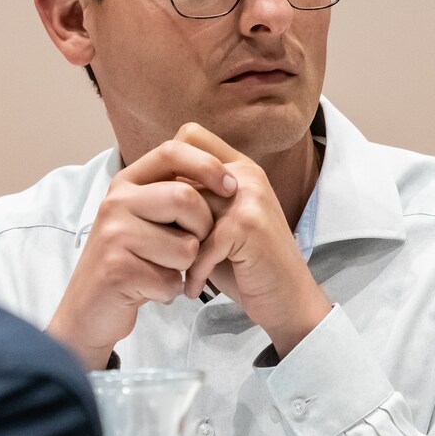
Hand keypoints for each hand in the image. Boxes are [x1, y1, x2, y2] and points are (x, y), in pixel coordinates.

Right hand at [47, 141, 237, 369]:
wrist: (91, 307)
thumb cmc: (132, 259)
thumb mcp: (147, 217)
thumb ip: (174, 192)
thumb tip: (228, 175)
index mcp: (126, 183)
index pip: (172, 152)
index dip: (207, 165)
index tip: (231, 187)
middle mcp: (115, 201)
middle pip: (186, 198)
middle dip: (204, 228)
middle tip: (192, 248)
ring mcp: (113, 234)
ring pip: (186, 246)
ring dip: (187, 267)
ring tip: (162, 270)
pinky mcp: (117, 269)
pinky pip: (172, 280)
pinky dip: (170, 291)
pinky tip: (149, 290)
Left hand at [175, 124, 331, 357]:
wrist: (288, 299)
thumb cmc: (248, 264)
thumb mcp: (220, 224)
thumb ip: (195, 202)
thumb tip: (146, 191)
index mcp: (240, 168)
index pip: (190, 136)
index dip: (168, 166)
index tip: (164, 206)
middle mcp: (246, 175)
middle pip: (181, 175)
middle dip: (167, 216)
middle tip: (163, 248)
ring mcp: (249, 198)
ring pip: (186, 209)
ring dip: (176, 246)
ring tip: (175, 270)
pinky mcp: (247, 225)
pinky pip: (198, 245)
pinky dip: (193, 273)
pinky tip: (193, 289)